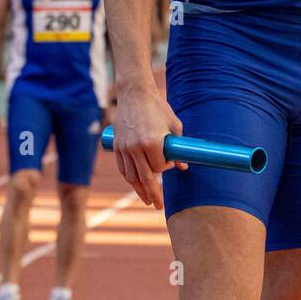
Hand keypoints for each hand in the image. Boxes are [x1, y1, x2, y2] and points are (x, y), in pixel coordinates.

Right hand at [111, 76, 186, 208]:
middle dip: (153, 194)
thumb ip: (178, 147)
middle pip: (145, 178)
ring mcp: (124, 147)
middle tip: (158, 206)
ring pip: (131, 176)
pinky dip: (129, 178)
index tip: (169, 166)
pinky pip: (122, 167)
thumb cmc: (158, 107)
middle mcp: (136, 147)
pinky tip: (135, 184)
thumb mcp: (174, 125)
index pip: (159, 167)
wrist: (134, 93)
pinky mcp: (117, 145)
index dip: (165, 169)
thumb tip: (183, 167)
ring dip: (139, 190)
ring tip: (147, 200)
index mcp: (152, 142)